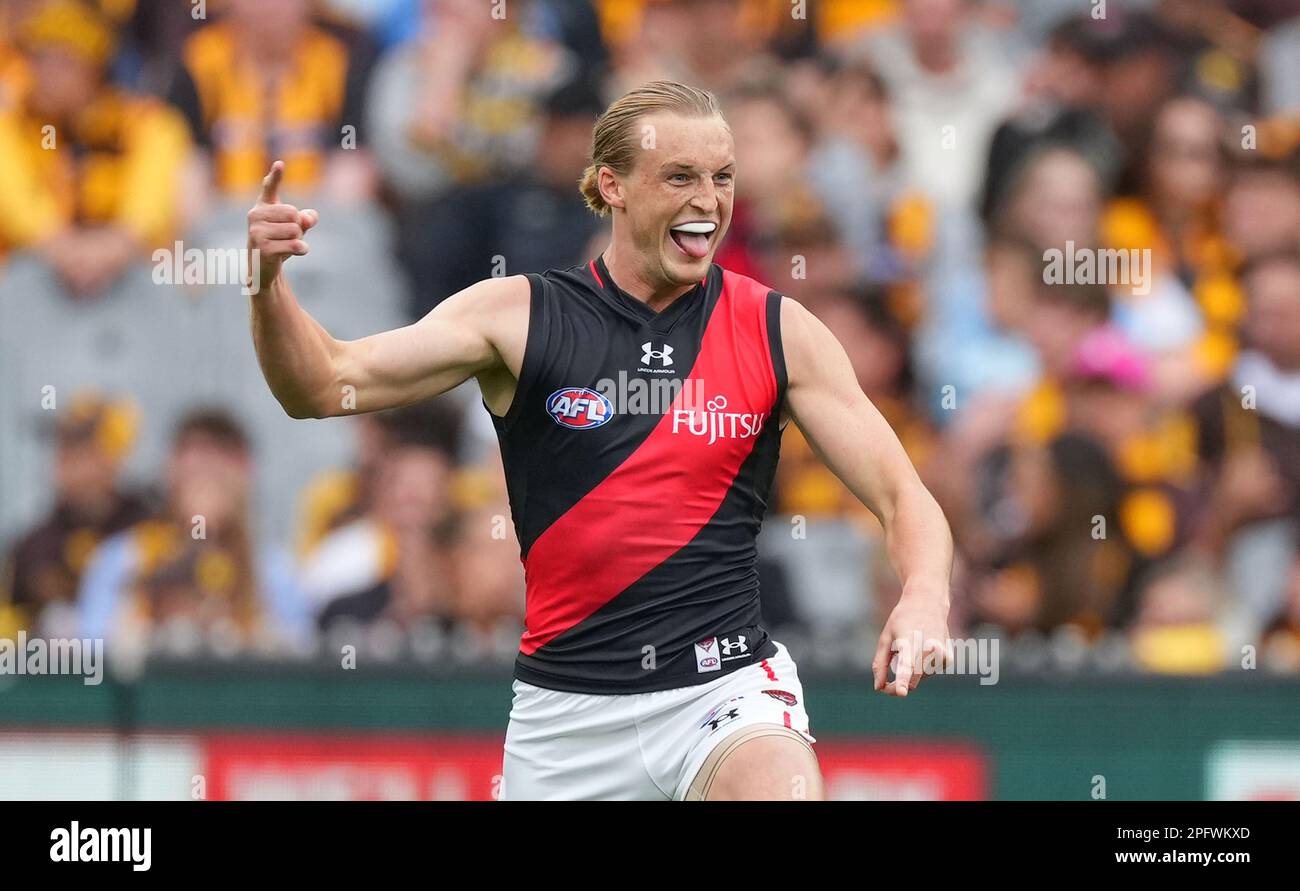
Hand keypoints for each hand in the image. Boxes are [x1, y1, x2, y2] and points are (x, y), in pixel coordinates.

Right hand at [246, 160, 317, 293]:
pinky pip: (294, 244)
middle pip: (293, 214)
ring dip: (299, 239)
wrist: (265, 267)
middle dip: (299, 227)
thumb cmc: (280, 242)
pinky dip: (301, 249)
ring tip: (287, 245)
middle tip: (288, 236)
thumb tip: (307, 218)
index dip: (276, 176)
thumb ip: (306, 218)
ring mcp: (256, 232)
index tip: (280, 164)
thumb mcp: (297, 227)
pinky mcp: (262, 248)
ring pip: (295, 230)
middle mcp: (255, 215)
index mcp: (263, 205)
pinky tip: (296, 252)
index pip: (270, 187)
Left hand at [872, 588, 951, 696]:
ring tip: (909, 650)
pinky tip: (922, 651)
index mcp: (909, 641)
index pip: (906, 665)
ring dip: (910, 675)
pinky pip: (929, 674)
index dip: (903, 681)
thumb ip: (880, 664)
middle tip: (885, 686)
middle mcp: (928, 649)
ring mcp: (941, 654)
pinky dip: (922, 670)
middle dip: (897, 687)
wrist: (928, 603)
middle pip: (912, 682)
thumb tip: (879, 688)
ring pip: (920, 680)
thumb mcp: (886, 638)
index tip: (901, 692)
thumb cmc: (902, 620)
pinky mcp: (948, 659)